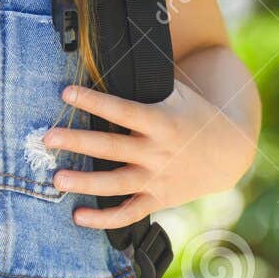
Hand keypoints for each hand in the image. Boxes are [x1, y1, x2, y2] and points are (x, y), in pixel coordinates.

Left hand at [47, 78, 253, 228]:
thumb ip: (147, 85)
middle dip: (78, 142)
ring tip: (57, 180)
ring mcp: (157, 178)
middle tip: (48, 138)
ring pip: (116, 184)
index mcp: (161, 121)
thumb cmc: (195, 115)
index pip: (122, 110)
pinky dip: (104, 220)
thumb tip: (111, 57)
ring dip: (85, 183)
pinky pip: (128, 213)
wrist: (230, 153)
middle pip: (111, 147)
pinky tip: (78, 216)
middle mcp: (157, 152)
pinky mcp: (158, 199)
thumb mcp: (177, 93)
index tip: (67, 93)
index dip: (93, 101)